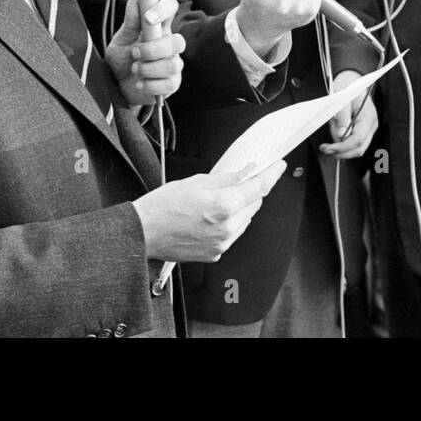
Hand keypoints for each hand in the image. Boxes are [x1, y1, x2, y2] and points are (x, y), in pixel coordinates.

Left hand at [105, 0, 185, 105]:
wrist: (118, 87)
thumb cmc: (122, 60)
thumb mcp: (121, 40)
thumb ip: (130, 24)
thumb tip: (135, 1)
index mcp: (158, 27)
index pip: (170, 8)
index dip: (163, 9)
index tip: (148, 18)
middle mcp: (169, 44)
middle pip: (177, 41)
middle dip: (153, 49)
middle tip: (134, 53)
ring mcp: (173, 64)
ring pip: (173, 64)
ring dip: (148, 68)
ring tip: (134, 69)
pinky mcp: (172, 83)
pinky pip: (169, 83)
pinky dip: (150, 85)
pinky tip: (139, 83)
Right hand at [132, 161, 285, 261]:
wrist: (143, 232)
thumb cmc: (163, 207)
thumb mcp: (197, 182)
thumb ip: (227, 179)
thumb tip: (246, 172)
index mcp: (224, 205)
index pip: (259, 188)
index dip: (271, 175)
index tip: (277, 167)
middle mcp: (227, 227)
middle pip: (254, 204)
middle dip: (248, 191)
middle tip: (234, 184)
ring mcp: (222, 243)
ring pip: (245, 220)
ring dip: (238, 209)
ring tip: (212, 203)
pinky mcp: (215, 253)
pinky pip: (232, 234)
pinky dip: (228, 224)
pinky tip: (209, 218)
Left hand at [320, 69, 378, 158]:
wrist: (352, 81)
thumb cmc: (348, 88)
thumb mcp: (342, 100)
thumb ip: (342, 118)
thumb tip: (340, 136)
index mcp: (368, 118)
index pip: (357, 140)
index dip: (342, 148)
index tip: (328, 149)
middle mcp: (371, 126)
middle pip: (358, 149)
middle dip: (341, 152)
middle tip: (326, 149)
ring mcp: (368, 130)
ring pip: (356, 148)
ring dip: (341, 146)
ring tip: (332, 130)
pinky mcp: (362, 131)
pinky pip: (353, 143)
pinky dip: (343, 142)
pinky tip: (337, 132)